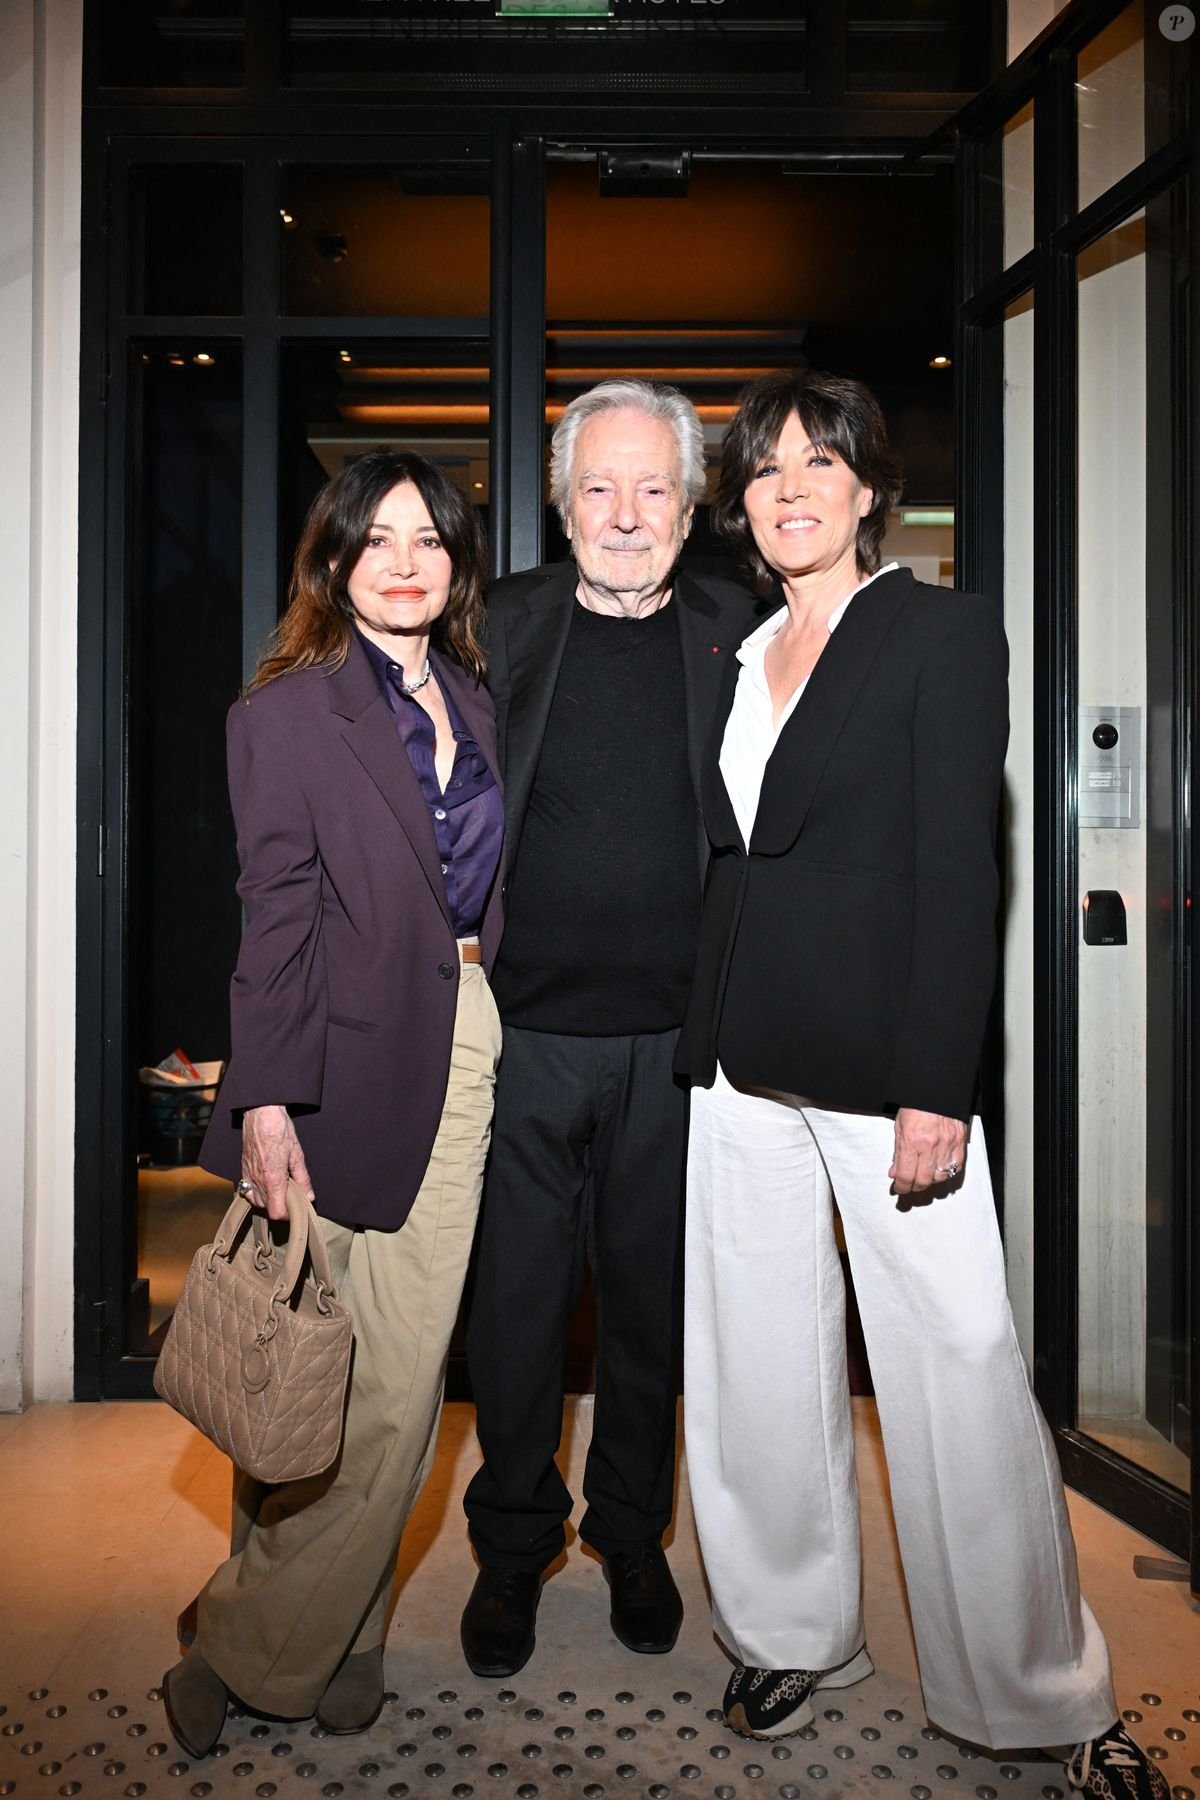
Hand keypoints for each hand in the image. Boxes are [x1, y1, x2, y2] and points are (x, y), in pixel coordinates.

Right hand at [240, 1105, 315, 1220]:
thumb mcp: (297, 1154)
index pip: (276, 1212)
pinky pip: (246, 1191)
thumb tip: (309, 1197)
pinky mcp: (242, 1169)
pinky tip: (264, 1186)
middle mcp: (257, 1180)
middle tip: (291, 1197)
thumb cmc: (279, 1130)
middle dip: (279, 1206)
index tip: (296, 1210)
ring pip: (256, 1201)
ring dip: (268, 1201)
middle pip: (266, 1208)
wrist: (261, 1113)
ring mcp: (247, 1175)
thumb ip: (303, 1179)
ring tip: (279, 1191)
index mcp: (273, 1178)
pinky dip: (254, 1194)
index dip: (287, 1215)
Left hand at [889, 1107, 966, 1194]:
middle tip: (909, 1185)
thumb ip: (897, 1152)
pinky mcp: (960, 1143)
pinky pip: (955, 1168)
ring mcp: (947, 1145)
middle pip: (923, 1181)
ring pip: (940, 1178)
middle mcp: (930, 1146)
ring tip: (924, 1176)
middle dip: (914, 1187)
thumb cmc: (916, 1105)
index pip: (905, 1176)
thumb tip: (895, 1172)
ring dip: (930, 1181)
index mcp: (912, 1141)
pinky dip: (947, 1173)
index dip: (901, 1187)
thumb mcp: (900, 1127)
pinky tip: (940, 1170)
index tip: (899, 1188)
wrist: (937, 1089)